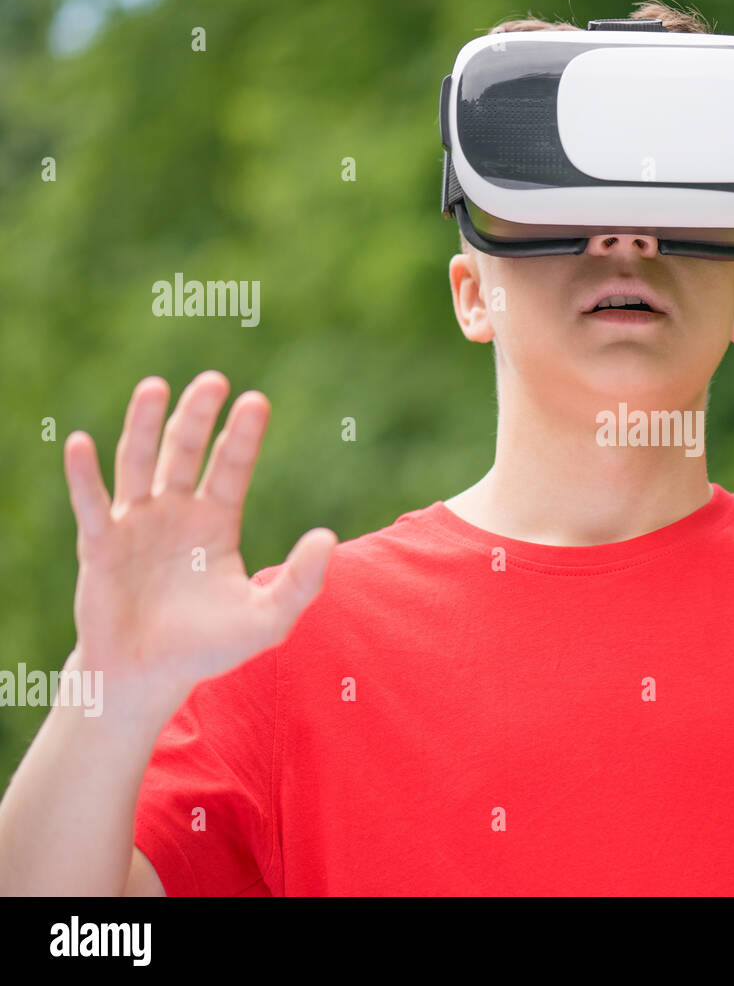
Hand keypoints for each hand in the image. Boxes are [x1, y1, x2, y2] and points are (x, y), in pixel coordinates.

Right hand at [63, 372, 335, 712]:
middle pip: (187, 451)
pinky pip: (92, 504)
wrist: (149, 678)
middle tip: (214, 380)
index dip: (243, 435)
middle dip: (200, 416)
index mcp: (216, 521)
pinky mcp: (99, 545)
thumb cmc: (210, 646)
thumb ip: (302, 581)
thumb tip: (328, 536)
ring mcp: (135, 524)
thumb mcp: (269, 618)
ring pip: (140, 463)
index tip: (256, 400)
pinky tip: (80, 443)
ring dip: (145, 425)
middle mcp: (176, 512)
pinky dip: (84, 475)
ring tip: (155, 385)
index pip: (231, 467)